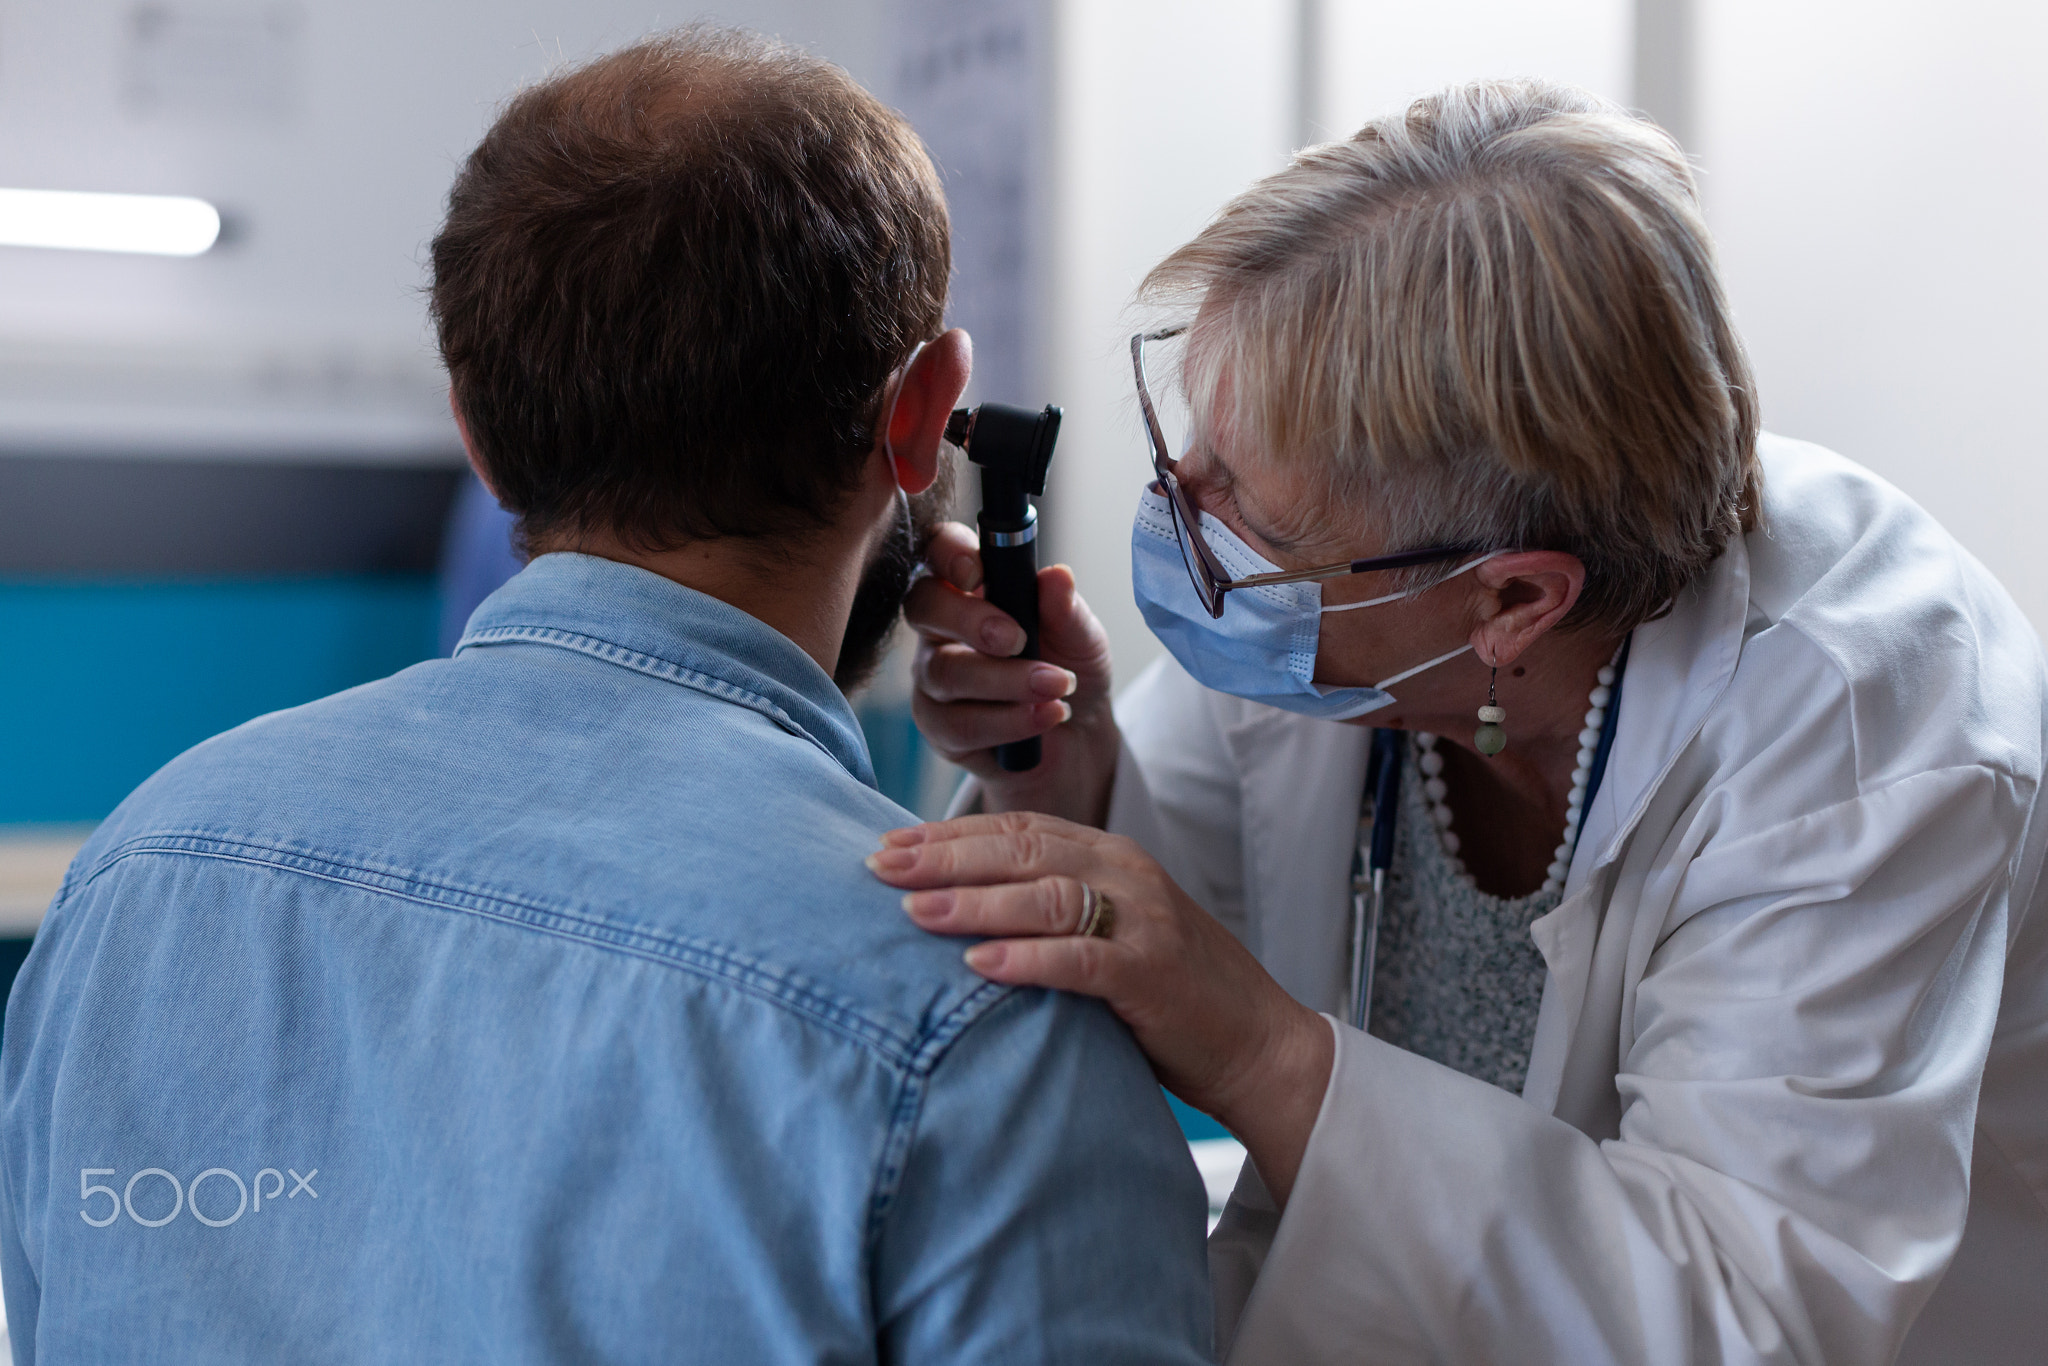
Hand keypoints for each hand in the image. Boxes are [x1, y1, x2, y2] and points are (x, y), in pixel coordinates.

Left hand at [867, 810, 1333, 1204]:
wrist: (1260, 1044)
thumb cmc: (1170, 996)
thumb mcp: (1109, 935)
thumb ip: (1051, 914)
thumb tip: (957, 913)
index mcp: (1111, 857)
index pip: (1017, 829)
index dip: (949, 834)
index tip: (888, 845)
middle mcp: (1126, 873)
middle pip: (1021, 850)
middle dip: (944, 857)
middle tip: (879, 867)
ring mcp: (1143, 920)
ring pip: (1045, 895)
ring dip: (973, 902)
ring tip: (913, 911)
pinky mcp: (1152, 972)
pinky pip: (1080, 957)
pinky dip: (1026, 958)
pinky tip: (979, 963)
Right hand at [907, 523, 1120, 825]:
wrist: (1078, 735)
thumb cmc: (1069, 667)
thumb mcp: (1081, 636)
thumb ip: (1066, 609)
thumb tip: (1057, 575)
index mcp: (970, 587)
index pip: (939, 550)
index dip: (948, 553)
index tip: (978, 573)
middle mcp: (942, 628)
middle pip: (923, 606)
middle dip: (969, 621)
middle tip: (1017, 639)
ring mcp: (933, 678)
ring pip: (945, 672)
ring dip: (1006, 681)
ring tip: (1057, 686)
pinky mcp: (939, 728)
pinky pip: (959, 725)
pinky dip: (1009, 721)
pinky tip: (1047, 715)